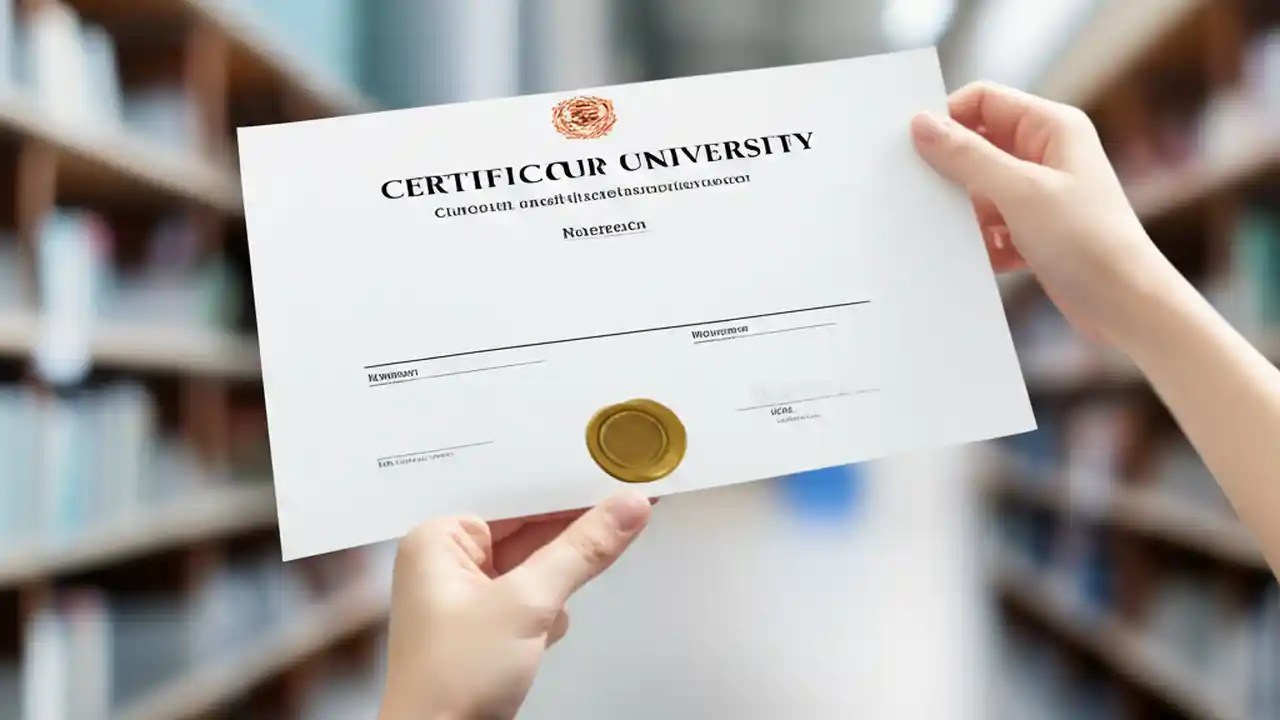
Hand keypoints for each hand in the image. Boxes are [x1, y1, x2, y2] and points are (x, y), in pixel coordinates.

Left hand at [378, 490, 652, 719]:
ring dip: (565, 565)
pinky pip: (533, 594)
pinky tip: (573, 596)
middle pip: (526, 528)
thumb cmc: (445, 683)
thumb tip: (623, 510)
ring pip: (533, 562)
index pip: (513, 498)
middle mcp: (446, 564)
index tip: (608, 473)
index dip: (564, 486)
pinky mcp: (487, 628)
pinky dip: (554, 599)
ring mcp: (467, 598)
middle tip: (626, 497)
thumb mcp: (525, 605)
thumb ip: (581, 551)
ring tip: (615, 529)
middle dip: (572, 523)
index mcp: (437, 541)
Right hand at [910, 81, 1175, 345]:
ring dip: (968, 214)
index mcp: (1052, 127)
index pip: (983, 100)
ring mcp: (1040, 193)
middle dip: (954, 173)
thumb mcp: (1020, 192)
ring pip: (979, 190)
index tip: (916, 146)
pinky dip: (983, 241)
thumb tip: (923, 124)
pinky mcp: (1034, 229)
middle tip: (932, 195)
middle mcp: (1047, 153)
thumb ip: (967, 156)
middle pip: (977, 146)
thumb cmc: (1090, 241)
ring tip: (973, 236)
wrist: (1126, 305)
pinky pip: (989, 225)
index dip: (948, 117)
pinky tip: (992, 258)